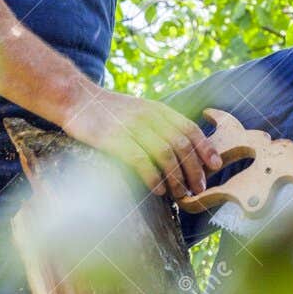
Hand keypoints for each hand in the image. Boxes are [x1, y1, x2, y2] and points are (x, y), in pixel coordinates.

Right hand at [61, 88, 223, 199]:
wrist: (77, 99)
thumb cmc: (109, 111)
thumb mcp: (140, 110)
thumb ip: (160, 124)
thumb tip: (182, 149)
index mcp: (158, 109)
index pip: (190, 128)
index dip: (205, 147)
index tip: (215, 166)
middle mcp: (149, 116)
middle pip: (181, 144)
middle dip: (194, 169)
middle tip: (199, 188)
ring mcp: (132, 126)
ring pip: (165, 154)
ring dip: (177, 177)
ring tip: (181, 194)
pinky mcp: (114, 139)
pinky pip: (140, 161)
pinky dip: (153, 178)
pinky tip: (159, 191)